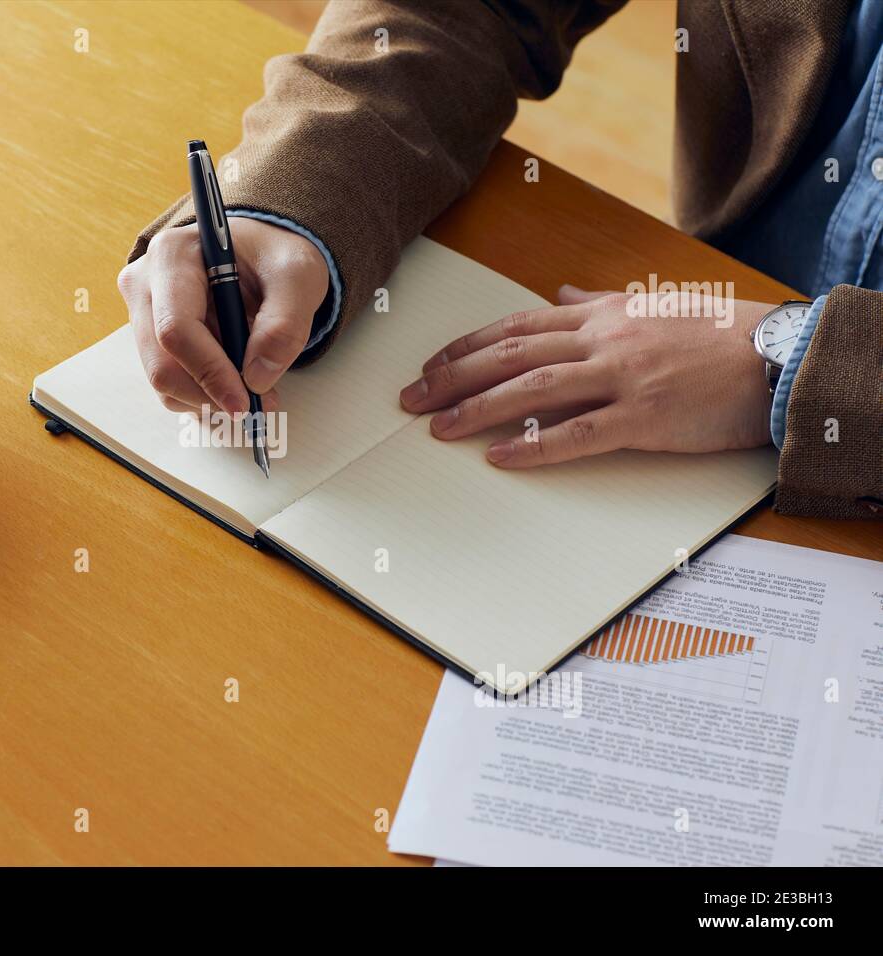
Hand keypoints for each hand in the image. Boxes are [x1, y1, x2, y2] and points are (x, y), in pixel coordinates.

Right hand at [118, 217, 328, 414]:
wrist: (262, 255)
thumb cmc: (274, 257)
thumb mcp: (296, 276)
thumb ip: (284, 324)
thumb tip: (256, 377)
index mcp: (173, 255)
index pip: (176, 328)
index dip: (210, 372)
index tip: (244, 400)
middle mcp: (145, 283)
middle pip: (161, 363)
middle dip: (209, 393)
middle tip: (255, 404)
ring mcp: (143, 313)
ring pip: (163, 380)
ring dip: (208, 397)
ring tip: (251, 385)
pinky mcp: (150, 338)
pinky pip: (169, 383)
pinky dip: (203, 393)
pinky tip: (232, 377)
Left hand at [399, 285, 776, 466]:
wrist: (774, 354)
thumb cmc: (715, 333)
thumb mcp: (650, 304)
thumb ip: (600, 303)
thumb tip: (563, 296)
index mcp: (600, 316)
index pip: (515, 328)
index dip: (466, 348)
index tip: (429, 365)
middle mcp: (601, 341)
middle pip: (509, 357)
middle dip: (452, 378)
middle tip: (410, 400)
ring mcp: (620, 377)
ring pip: (533, 391)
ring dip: (478, 410)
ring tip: (438, 428)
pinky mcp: (643, 417)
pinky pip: (578, 433)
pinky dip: (535, 445)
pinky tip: (500, 456)